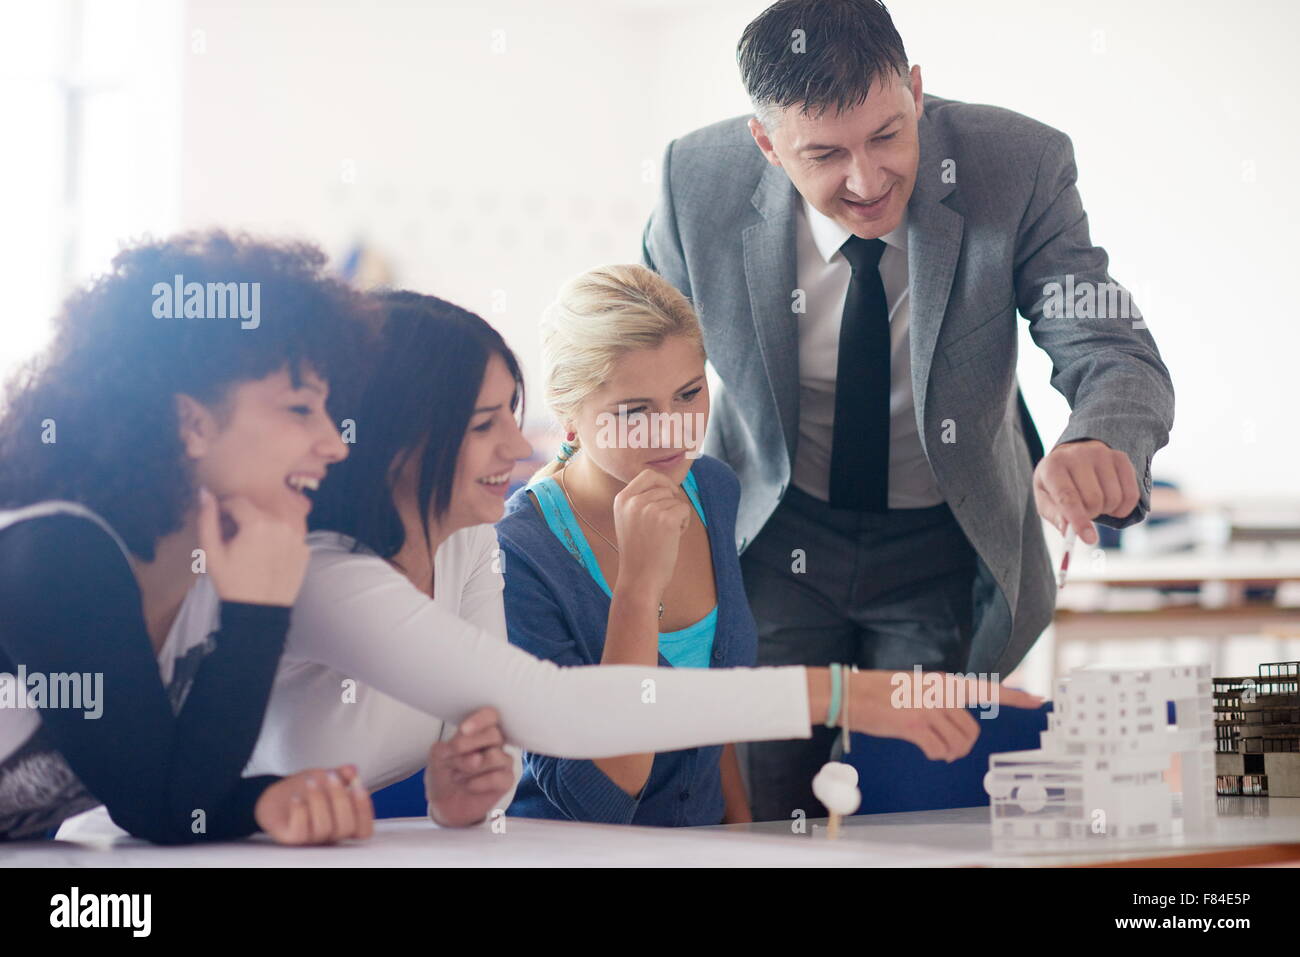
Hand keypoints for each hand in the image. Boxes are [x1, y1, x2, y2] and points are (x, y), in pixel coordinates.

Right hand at [197, 487, 309, 604]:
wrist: (259, 610)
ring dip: (262, 524)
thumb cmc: (232, 583)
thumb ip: (207, 519)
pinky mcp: (305, 547)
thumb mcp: (212, 553)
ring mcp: (298, 536)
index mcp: (259, 523)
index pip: (237, 501)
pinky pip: (289, 532)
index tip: (220, 523)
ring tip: (252, 544)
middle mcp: (282, 524)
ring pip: (275, 518)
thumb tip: (205, 493)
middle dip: (243, 517)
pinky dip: (278, 536)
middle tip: (234, 537)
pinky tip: (268, 553)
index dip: (224, 510)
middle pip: (257, 508)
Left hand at [254, 764, 374, 844]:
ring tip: (311, 781)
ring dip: (319, 800)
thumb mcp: (325, 778)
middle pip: (346, 827)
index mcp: (343, 824)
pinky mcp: (292, 838)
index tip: (358, 786)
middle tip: (331, 776)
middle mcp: (330, 835)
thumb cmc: (304, 791)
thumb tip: (352, 770)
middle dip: (341, 798)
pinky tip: (296, 797)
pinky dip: (299, 811)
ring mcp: (311, 838)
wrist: (275, 798)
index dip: (364, 810)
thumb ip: (341, 774)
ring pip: (324, 828)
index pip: (364, 829)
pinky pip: (300, 831)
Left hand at [425, 707, 515, 826]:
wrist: (445, 804)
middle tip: (451, 758)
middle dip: (469, 745)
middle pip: (494, 734)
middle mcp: (495, 744)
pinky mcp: (506, 780)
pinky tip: (468, 785)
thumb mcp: (437, 757)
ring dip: (470, 767)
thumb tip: (474, 756)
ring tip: (456, 775)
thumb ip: (449, 748)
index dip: (479, 720)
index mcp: (479, 731)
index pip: (490, 715)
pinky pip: (499, 777)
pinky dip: (478, 783)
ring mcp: (503, 761)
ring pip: (495, 756)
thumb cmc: (444, 774)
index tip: (463, 730)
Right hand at [611, 468, 692, 600]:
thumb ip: (640, 501)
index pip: (648, 474)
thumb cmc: (638, 553)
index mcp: (622, 500)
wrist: (639, 578)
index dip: (663, 481)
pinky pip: (684, 510)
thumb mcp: (629, 521)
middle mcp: (633, 501)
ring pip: (676, 500)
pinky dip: (684, 523)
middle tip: (667, 523)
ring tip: (666, 535)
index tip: (669, 494)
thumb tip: (666, 484)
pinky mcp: (666, 519)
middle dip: (671, 502)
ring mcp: (649, 509)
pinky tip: (673, 538)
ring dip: (677, 515)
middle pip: (665, 487)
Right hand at [846, 670, 1043, 761]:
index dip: (1015, 697)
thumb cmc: (877, 691)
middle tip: (949, 749)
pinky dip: (935, 754)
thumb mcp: (914, 686)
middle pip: (971, 728)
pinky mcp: (914, 726)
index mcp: (941, 682)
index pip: (986, 689)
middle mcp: (939, 693)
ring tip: (936, 750)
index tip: (1037, 701)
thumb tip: (954, 719)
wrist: (849, 692)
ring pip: (957, 742)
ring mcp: (927, 709)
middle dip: (964, 744)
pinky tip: (926, 750)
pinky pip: (938, 749)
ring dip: (949, 752)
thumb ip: (936, 698)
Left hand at [1033, 439, 1139, 545]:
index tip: (1089, 539)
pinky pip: (1131, 494)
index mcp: (1053, 466)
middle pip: (1094, 500)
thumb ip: (1056, 516)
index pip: (1068, 497)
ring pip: (1114, 498)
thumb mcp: (1046, 499)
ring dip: (1107, 510)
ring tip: (1096, 502)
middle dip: (1091, 515)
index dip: (1079, 520)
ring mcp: (1101, 454)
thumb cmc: (1056, 483)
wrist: (1071, 456)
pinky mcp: (1120, 458)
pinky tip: (1111, 503)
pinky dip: (1123, 508)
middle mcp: (1078, 455)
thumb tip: (1069, 531)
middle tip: (1085, 511)